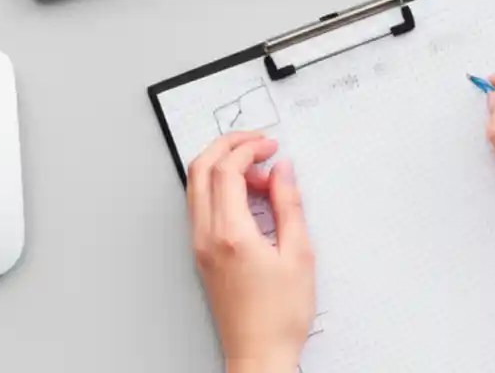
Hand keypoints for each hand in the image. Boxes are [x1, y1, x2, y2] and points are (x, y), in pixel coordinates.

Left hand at [187, 132, 315, 372]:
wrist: (258, 355)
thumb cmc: (280, 317)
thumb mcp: (298, 255)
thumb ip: (289, 205)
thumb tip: (283, 171)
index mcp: (230, 234)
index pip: (226, 170)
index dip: (248, 148)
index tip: (270, 145)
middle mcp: (206, 236)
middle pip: (200, 169)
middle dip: (227, 146)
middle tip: (257, 143)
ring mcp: (199, 245)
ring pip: (196, 186)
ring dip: (222, 167)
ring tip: (259, 175)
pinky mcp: (201, 254)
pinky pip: (201, 206)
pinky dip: (219, 188)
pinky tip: (247, 196)